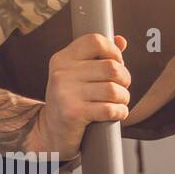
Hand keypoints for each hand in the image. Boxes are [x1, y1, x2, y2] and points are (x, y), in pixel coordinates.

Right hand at [28, 33, 130, 159]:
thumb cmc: (70, 101)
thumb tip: (121, 40)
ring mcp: (65, 93)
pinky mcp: (73, 113)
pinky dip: (120, 112)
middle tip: (122, 88)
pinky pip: (109, 109)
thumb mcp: (78, 75)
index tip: (117, 63)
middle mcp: (61, 73)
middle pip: (111, 67)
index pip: (95, 41)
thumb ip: (98, 57)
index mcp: (62, 59)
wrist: (50, 133)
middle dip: (125, 79)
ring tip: (119, 102)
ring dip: (124, 98)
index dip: (114, 51)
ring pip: (113, 90)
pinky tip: (117, 113)